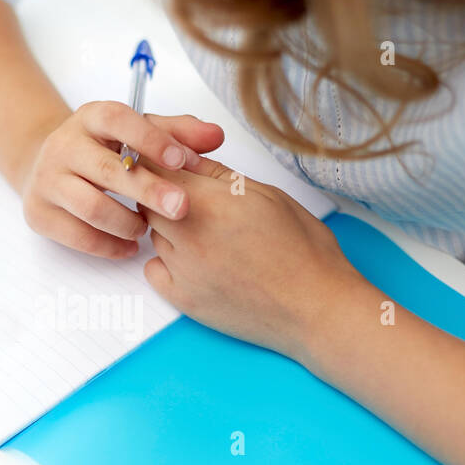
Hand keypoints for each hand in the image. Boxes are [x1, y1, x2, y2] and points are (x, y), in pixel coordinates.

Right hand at [19, 102, 224, 257]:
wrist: (43, 166)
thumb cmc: (104, 151)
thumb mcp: (137, 133)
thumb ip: (178, 134)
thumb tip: (216, 136)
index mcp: (90, 117)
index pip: (118, 120)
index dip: (151, 139)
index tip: (182, 160)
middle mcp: (63, 145)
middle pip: (107, 170)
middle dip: (148, 190)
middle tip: (181, 208)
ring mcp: (46, 180)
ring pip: (91, 207)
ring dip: (126, 222)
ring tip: (145, 229)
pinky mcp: (38, 213)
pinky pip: (77, 236)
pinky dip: (109, 246)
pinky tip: (128, 247)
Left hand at [141, 157, 367, 364]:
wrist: (317, 307)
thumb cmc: (304, 251)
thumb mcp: (268, 195)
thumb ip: (219, 175)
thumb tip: (188, 157)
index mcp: (211, 203)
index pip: (158, 168)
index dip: (163, 163)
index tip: (171, 166)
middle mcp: (189, 236)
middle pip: (146, 201)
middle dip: (162, 194)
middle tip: (193, 200)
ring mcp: (182, 270)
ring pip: (153, 234)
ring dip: (168, 228)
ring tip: (208, 234)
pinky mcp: (183, 299)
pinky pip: (153, 270)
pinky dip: (166, 263)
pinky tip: (196, 261)